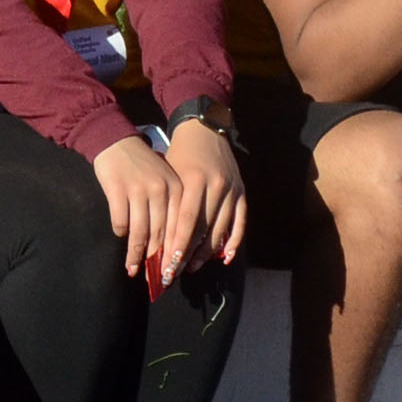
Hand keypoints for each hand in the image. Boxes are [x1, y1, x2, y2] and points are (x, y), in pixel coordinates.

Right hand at [92, 134, 179, 282]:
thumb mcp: (165, 183)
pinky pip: (120, 221)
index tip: (173, 273)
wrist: (117, 141)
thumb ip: (171, 210)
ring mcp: (139, 190)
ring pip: (140, 232)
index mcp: (177, 189)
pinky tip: (120, 237)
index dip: (175, 254)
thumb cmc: (143, 167)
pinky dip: (120, 233)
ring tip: (133, 269)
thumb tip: (173, 248)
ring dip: (135, 254)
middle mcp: (161, 190)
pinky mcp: (118, 190)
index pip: (180, 228)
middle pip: (161, 234)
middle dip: (157, 260)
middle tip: (155, 280)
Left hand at [165, 114, 247, 269]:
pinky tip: (225, 258)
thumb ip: (169, 204)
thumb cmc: (180, 153)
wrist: (204, 129)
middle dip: (189, 254)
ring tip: (193, 266)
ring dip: (208, 253)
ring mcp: (232, 190)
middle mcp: (215, 186)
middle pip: (203, 229)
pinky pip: (240, 223)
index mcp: (193, 180)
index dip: (178, 245)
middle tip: (176, 272)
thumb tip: (159, 239)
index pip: (186, 221)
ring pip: (221, 229)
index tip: (168, 265)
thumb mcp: (170, 174)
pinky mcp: (242, 192)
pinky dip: (234, 242)